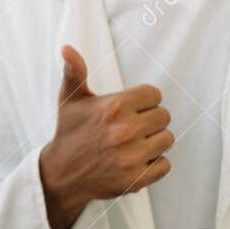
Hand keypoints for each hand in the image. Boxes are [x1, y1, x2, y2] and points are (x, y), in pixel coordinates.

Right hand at [38, 45, 172, 228]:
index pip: (155, 94)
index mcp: (115, 107)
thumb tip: (67, 49)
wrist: (62, 174)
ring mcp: (132, 156)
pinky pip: (165, 165)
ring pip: (167, 140)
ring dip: (153, 142)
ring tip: (132, 145)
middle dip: (149, 121)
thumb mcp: (70, 100)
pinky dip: (154, 164)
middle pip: (164, 116)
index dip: (143, 101)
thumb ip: (75, 72)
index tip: (129, 110)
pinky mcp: (136, 179)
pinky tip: (135, 161)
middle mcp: (125, 131)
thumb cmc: (70, 133)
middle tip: (130, 129)